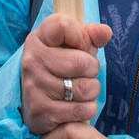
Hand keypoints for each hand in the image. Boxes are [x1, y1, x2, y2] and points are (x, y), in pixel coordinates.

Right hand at [20, 12, 111, 135]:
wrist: (37, 103)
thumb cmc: (60, 67)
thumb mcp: (72, 46)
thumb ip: (91, 35)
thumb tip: (106, 32)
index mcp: (38, 39)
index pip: (63, 26)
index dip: (82, 37)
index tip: (81, 46)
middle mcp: (32, 61)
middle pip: (83, 62)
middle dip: (92, 70)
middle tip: (84, 74)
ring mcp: (34, 88)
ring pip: (85, 89)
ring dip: (92, 92)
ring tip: (80, 91)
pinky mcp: (40, 113)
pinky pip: (82, 111)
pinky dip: (87, 110)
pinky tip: (75, 106)